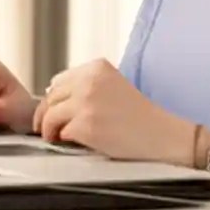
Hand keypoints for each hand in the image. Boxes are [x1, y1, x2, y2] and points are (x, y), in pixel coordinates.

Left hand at [32, 58, 196, 164]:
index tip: (53, 109)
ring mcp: (86, 102)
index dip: (55, 98)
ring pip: (50, 114)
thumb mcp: (114, 87)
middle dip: (47, 113)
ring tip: (53, 136)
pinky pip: (61, 132)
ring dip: (48, 127)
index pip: (59, 80)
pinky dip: (62, 139)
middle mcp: (89, 80)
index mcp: (97, 67)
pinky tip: (70, 142)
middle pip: (51, 96)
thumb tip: (55, 99)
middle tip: (48, 127)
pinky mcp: (85, 124)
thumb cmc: (141, 116)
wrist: (162, 135)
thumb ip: (87, 86)